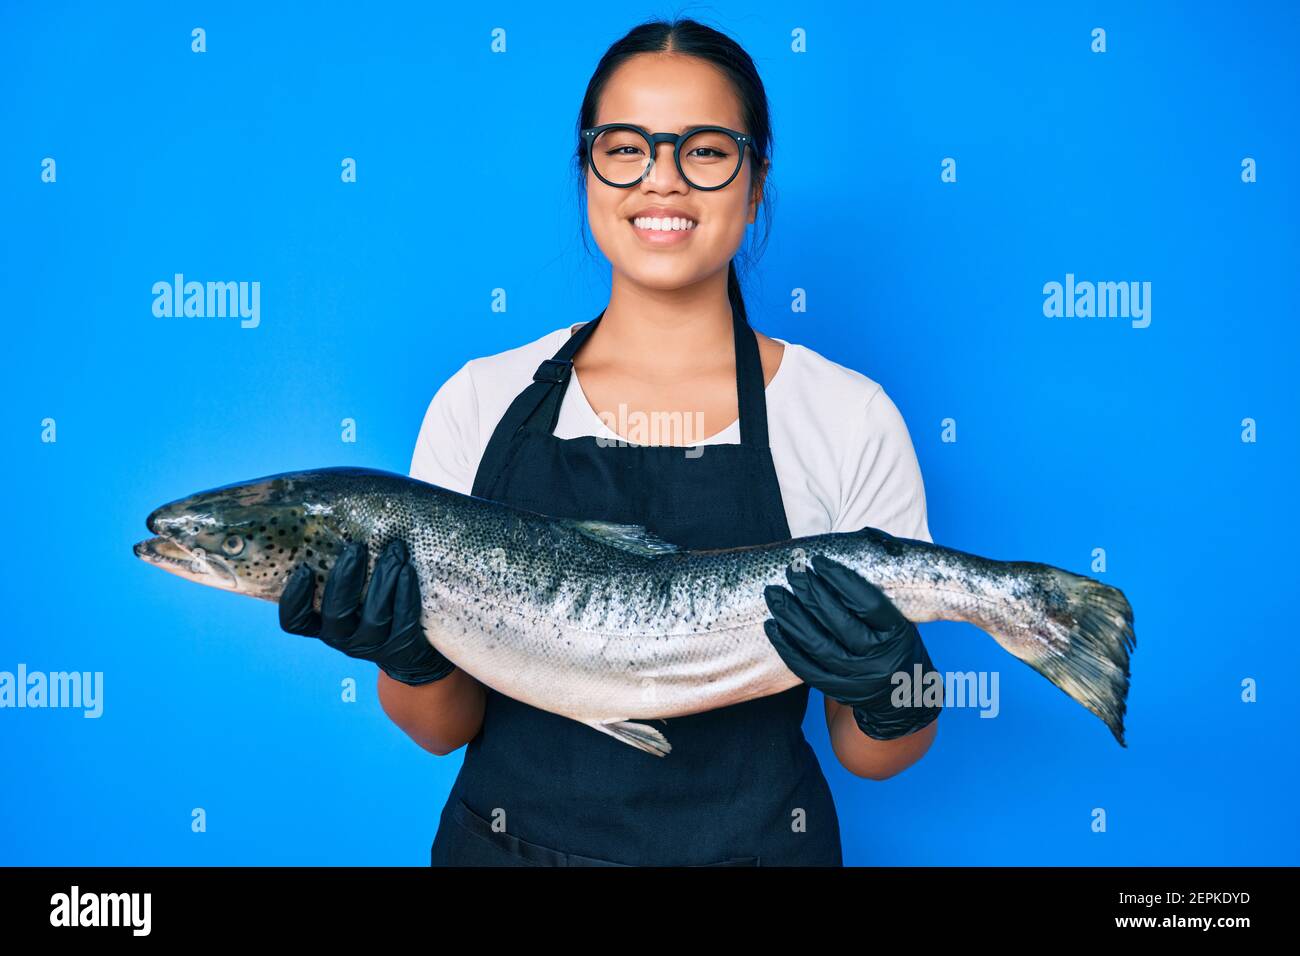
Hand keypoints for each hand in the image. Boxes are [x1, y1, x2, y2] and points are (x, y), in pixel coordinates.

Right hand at [279, 538, 454, 685]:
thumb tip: (331, 515)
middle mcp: (342, 637)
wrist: (407, 649)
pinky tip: (408, 570)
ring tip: (394, 551)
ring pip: (374, 616)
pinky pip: (403, 619)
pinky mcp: (400, 646)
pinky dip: (405, 593)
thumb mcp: (350, 592)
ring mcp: (371, 645)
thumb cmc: (371, 604)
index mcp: (321, 623)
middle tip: (356, 547)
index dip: (295, 600)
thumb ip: (336, 567)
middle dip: (346, 578)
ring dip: (384, 580)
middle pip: (337, 613)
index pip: (295, 621)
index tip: (304, 570)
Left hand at [763, 553, 941, 739]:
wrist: (903, 700)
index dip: (841, 580)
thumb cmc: (896, 646)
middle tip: (793, 572)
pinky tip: (773, 626)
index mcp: (898, 635)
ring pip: (818, 645)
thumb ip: (879, 595)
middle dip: (811, 593)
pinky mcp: (838, 691)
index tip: (819, 562)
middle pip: (838, 621)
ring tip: (774, 594)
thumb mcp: (901, 622)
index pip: (867, 603)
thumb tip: (848, 553)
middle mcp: (879, 658)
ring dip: (792, 617)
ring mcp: (858, 679)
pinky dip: (787, 646)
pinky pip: (806, 668)